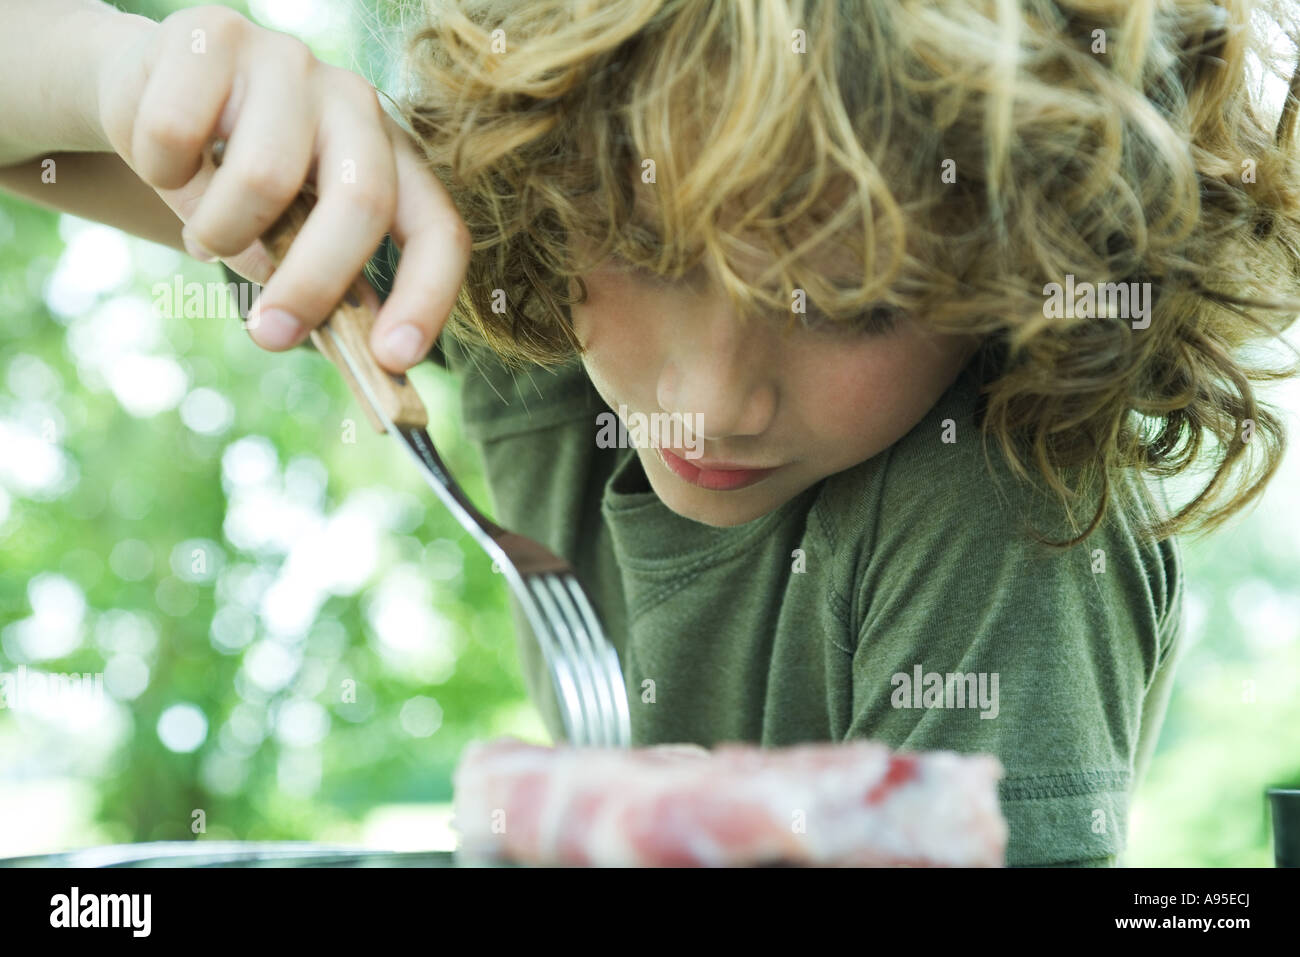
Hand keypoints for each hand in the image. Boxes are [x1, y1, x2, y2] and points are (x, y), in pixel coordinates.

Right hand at [95, 5, 469, 371]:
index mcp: (391, 159)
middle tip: (271, 336)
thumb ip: (326, 294)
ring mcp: (290, 63)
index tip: (395, 358)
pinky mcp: (214, 36)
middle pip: (361, 202)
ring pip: (262, 178)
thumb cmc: (237, 184)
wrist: (154, 94)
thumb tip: (369, 382)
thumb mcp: (290, 239)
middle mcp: (355, 104)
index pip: (438, 230)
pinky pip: (178, 137)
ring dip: (219, 232)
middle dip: (314, 284)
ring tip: (206, 233)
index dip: (426, 296)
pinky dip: (161, 176)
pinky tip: (166, 164)